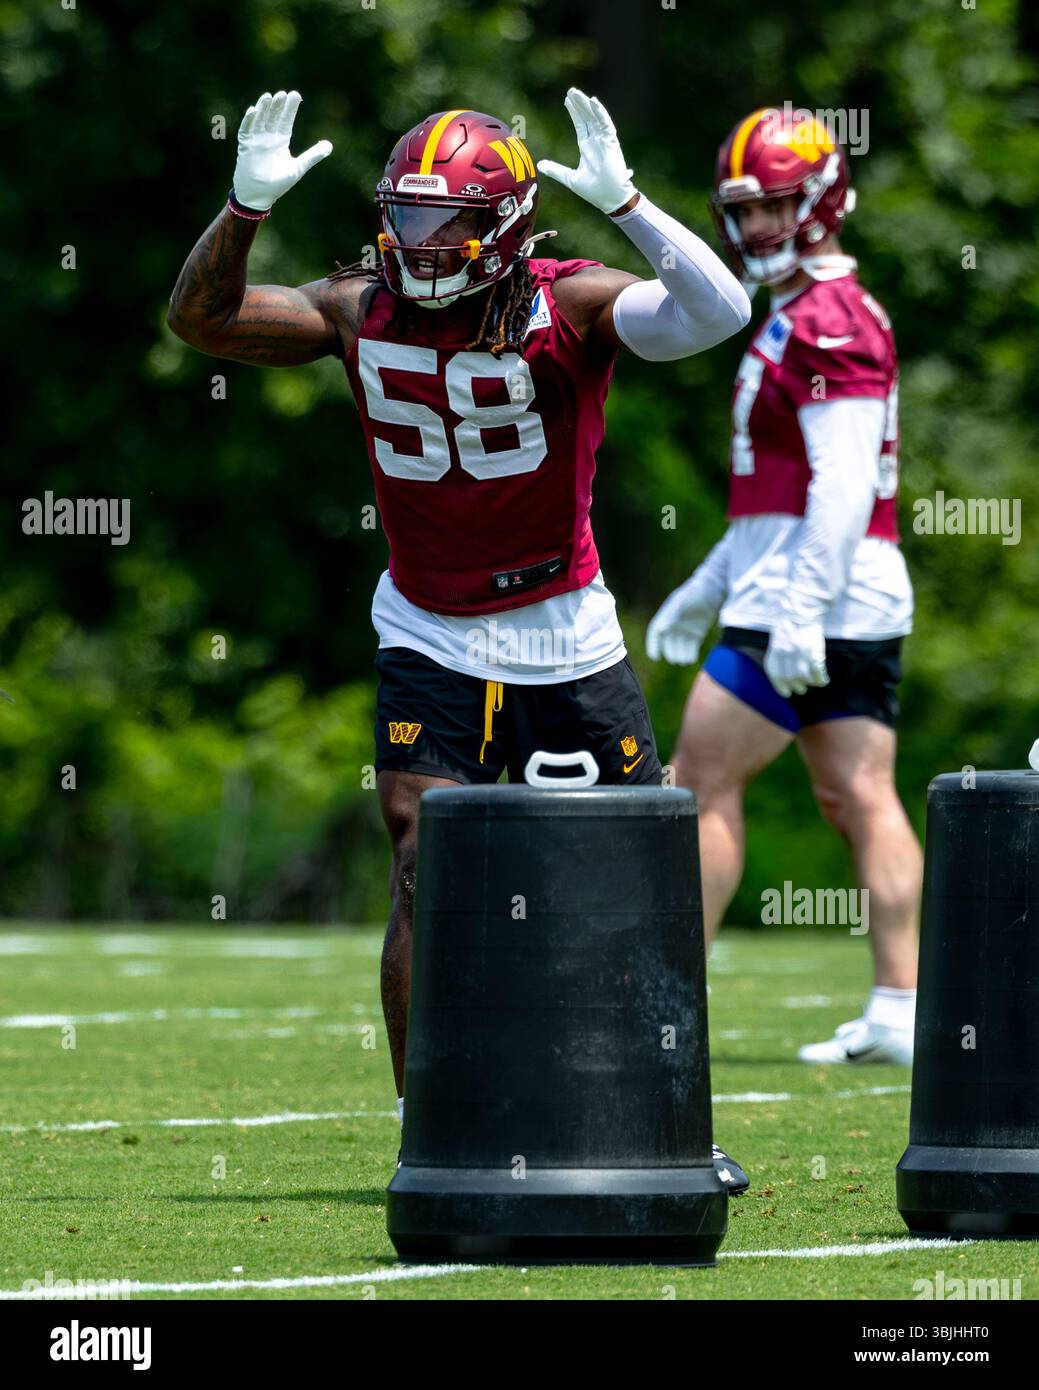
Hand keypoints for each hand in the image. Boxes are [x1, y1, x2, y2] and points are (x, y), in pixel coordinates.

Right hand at [233, 90, 332, 211]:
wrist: (260, 195)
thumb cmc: (278, 183)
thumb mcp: (298, 167)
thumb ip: (313, 156)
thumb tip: (330, 145)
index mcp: (281, 141)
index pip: (286, 120)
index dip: (290, 108)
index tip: (295, 95)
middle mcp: (268, 138)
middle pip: (273, 117)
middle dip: (278, 106)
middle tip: (283, 94)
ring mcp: (256, 141)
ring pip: (260, 120)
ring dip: (263, 109)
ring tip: (269, 97)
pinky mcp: (246, 146)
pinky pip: (246, 131)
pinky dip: (249, 121)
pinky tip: (253, 111)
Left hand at [536, 88, 636, 214]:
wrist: (610, 199)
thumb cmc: (594, 191)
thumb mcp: (570, 178)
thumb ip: (556, 170)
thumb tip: (540, 165)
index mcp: (587, 148)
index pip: (580, 125)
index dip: (574, 112)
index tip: (567, 100)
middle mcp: (596, 141)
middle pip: (586, 118)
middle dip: (579, 104)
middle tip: (571, 91)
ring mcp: (604, 141)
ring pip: (594, 118)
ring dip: (586, 105)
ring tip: (577, 93)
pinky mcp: (611, 142)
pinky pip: (605, 124)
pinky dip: (600, 113)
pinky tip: (593, 102)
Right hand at [646, 573, 719, 664]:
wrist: (715, 588)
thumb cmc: (696, 592)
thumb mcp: (683, 601)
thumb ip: (671, 614)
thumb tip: (661, 628)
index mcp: (667, 615)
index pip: (655, 632)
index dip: (653, 644)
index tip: (654, 657)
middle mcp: (675, 624)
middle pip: (667, 643)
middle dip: (670, 653)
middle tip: (675, 660)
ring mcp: (686, 629)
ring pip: (679, 647)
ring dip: (680, 655)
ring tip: (685, 660)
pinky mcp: (698, 633)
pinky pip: (691, 647)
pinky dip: (690, 654)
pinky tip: (692, 659)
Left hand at [764, 617, 828, 696]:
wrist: (802, 609)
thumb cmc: (791, 627)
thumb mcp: (779, 642)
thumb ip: (779, 658)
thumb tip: (785, 680)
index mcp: (776, 651)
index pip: (777, 675)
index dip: (781, 687)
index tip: (787, 693)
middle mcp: (787, 653)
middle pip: (791, 679)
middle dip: (797, 687)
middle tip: (802, 688)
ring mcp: (801, 651)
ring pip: (804, 677)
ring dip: (809, 683)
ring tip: (812, 682)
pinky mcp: (814, 649)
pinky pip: (818, 671)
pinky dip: (821, 679)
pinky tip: (823, 681)